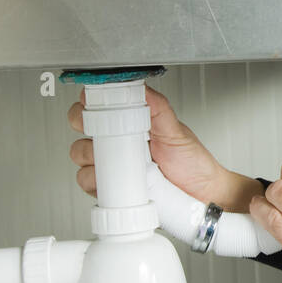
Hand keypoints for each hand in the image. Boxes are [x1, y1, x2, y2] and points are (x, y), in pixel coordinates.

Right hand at [68, 84, 226, 202]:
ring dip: (92, 157)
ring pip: (80, 156)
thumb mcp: (176, 131)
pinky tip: (114, 180)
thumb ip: (159, 107)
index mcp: (128, 123)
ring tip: (121, 161)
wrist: (201, 194)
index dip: (87, 105)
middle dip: (85, 130)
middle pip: (80, 131)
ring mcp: (111, 166)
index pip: (96, 107)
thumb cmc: (192, 162)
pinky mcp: (110, 188)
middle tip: (108, 136)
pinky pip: (87, 182)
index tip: (92, 106)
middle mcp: (115, 143)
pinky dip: (94, 181)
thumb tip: (142, 89)